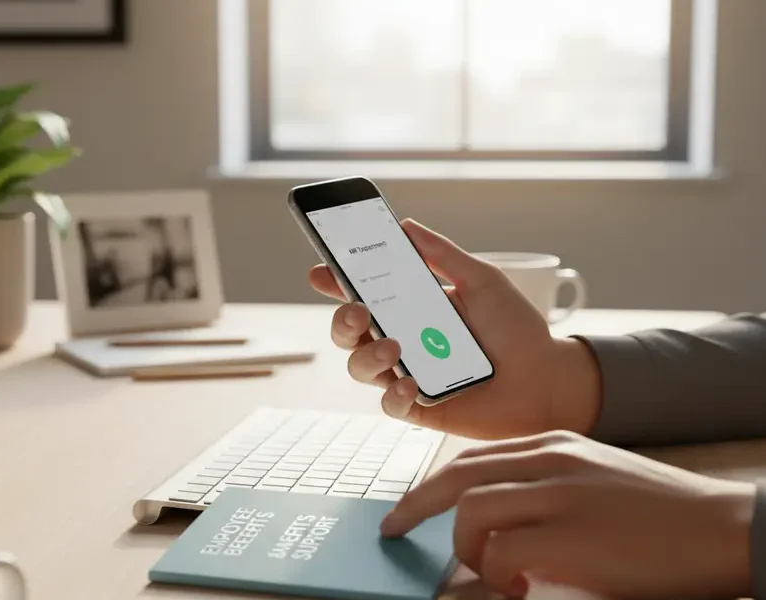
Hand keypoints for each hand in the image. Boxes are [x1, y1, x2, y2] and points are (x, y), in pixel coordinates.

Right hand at [309, 218, 600, 438]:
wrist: (548, 379)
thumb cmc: (517, 330)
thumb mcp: (483, 281)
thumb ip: (444, 256)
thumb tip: (407, 225)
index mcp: (411, 307)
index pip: (363, 293)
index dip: (336, 283)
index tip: (321, 271)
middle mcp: (402, 340)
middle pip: (349, 332)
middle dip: (341, 320)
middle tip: (358, 310)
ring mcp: (407, 374)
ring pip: (361, 368)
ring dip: (367, 355)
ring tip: (394, 347)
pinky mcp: (420, 407)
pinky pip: (390, 404)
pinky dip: (394, 394)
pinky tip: (412, 383)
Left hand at [380, 431, 756, 598]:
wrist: (719, 526)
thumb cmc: (656, 511)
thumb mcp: (592, 478)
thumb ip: (542, 485)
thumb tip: (491, 517)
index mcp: (553, 444)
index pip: (471, 458)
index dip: (430, 484)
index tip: (407, 507)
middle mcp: (550, 460)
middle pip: (456, 476)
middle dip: (415, 505)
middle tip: (392, 531)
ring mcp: (560, 494)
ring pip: (471, 511)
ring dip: (468, 548)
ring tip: (492, 574)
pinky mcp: (572, 534)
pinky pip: (503, 552)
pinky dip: (499, 575)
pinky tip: (520, 589)